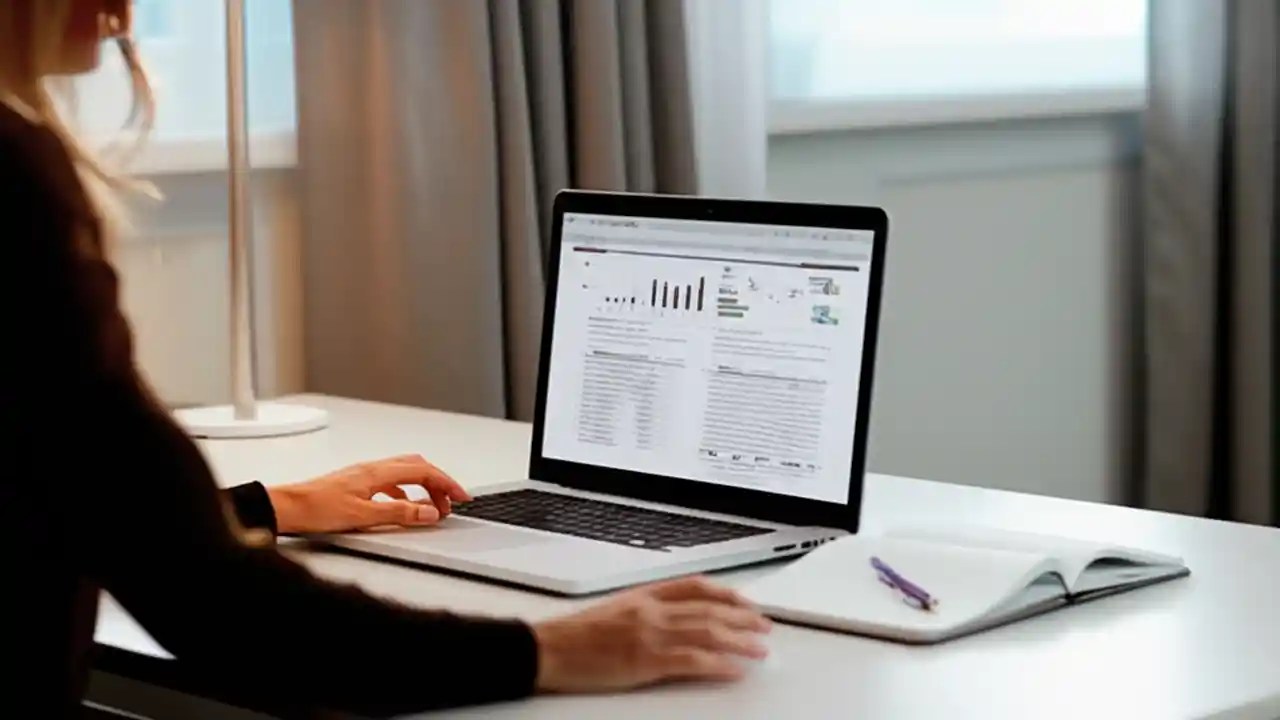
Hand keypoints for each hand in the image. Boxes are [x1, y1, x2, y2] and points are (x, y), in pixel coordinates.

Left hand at [266, 454, 472, 533]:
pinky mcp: (356, 484)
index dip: (446, 482)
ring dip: (423, 487)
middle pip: (417, 467)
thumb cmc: (315, 508)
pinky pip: (390, 482)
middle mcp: (372, 468)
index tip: (461, 496)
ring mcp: (363, 475)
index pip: (423, 471)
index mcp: (377, 472)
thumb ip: (399, 514)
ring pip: (404, 473)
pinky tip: (403, 507)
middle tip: (451, 501)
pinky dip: (405, 492)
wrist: (286, 507)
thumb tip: (428, 512)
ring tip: (432, 507)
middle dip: (438, 483)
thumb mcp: (363, 516)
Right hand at [532, 576, 771, 692]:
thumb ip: (645, 611)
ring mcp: (650, 634)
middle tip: (764, 626)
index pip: (695, 586)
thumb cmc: (575, 636)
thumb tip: (673, 619)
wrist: (548, 649)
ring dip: (740, 640)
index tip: (745, 601)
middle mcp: (651, 610)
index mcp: (644, 596)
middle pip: (709, 609)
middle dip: (742, 617)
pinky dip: (718, 664)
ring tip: (759, 648)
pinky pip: (692, 660)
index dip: (726, 593)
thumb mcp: (614, 611)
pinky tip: (733, 669)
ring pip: (707, 632)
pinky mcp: (646, 660)